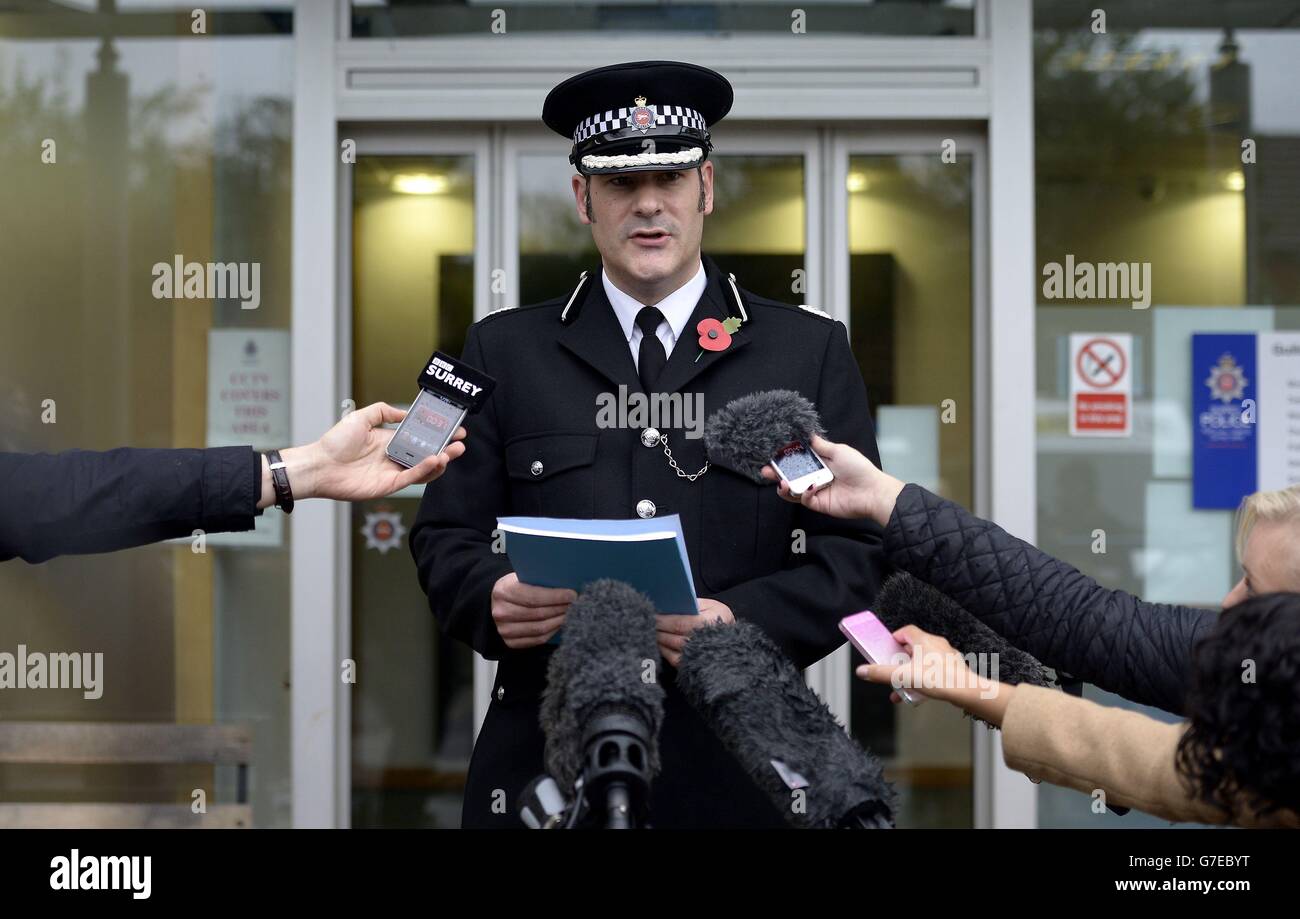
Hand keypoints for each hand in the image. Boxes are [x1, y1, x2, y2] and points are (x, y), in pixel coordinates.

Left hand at [259, 402, 465, 507]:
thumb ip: (384, 412)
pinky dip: (425, 469)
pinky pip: (412, 477)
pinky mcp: (389, 485)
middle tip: (460, 441)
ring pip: (423, 468)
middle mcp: (393, 458)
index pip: (418, 438)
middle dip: (445, 448)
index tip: (450, 427)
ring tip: (453, 451)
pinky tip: (435, 459)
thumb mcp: (361, 417)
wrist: (319, 465)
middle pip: (425, 454)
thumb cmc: (334, 443)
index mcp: (388, 442)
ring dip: (440, 460)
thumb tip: (404, 413)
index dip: (435, 433)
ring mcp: (392, 472)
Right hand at [491, 573, 574, 648]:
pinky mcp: (510, 642)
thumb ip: (539, 579)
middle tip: (575, 604)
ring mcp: (504, 630)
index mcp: (503, 591)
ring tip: (570, 614)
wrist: (499, 602)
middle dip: (560, 609)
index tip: (572, 595)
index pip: (533, 597)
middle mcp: (501, 612)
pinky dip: (552, 632)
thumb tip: (566, 582)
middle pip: (538, 614)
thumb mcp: (522, 577)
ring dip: (558, 621)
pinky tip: (560, 624)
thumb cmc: (516, 586)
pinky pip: (537, 640)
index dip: (555, 597)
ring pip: (539, 629)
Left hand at [656, 598, 733, 667]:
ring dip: (659, 641)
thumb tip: (668, 602)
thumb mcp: (710, 605)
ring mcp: (702, 657)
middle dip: (659, 630)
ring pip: (674, 651)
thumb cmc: (719, 619)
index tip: (652, 615)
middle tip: (646, 623)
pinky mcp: (695, 666)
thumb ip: (691, 603)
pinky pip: (676, 661)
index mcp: (713, 622)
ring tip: (650, 631)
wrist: (734, 642)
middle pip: (677, 639)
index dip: (665, 620)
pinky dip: (664, 652)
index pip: (683, 623)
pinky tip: (658, 643)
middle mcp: (709, 642)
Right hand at [759, 434, 902, 524]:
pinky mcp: (818, 504)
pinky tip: (810, 488)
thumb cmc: (858, 469)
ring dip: (785, 486)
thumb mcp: (838, 450)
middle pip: (791, 475)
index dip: (785, 458)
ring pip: (793, 490)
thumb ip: (820, 445)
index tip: (773, 454)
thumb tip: (808, 434)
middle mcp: (816, 477)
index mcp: (820, 463)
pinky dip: (804, 494)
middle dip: (777, 473)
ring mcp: (816, 491)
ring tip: (782, 482)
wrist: (871, 491)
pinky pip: (804, 500)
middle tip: (766, 471)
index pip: (798, 460)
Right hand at [855, 624, 1011, 725]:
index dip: (895, 638)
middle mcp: (936, 644)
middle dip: (901, 660)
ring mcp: (947, 656)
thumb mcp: (903, 676)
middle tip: (894, 669)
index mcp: (924, 640)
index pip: (906, 631)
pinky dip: (925, 678)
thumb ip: (881, 673)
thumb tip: (862, 671)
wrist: (966, 692)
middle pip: (914, 646)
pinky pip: (934, 670)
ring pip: (924, 660)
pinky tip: (920, 693)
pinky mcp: (954, 668)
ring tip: (905, 686)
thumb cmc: (939, 680)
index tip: (887, 647)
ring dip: (912, 672)